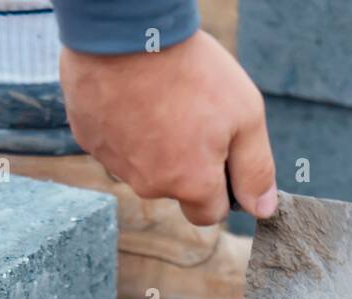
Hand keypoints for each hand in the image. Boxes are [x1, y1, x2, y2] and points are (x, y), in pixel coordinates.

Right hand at [60, 30, 277, 225]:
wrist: (128, 31)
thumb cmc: (192, 70)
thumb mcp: (245, 116)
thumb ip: (255, 169)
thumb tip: (262, 210)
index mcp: (191, 185)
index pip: (209, 213)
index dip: (219, 187)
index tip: (218, 151)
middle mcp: (150, 186)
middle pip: (174, 189)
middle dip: (185, 164)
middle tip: (189, 115)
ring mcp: (115, 164)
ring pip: (142, 167)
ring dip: (153, 145)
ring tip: (160, 99)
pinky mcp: (88, 140)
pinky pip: (113, 143)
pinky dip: (124, 126)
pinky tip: (132, 95)